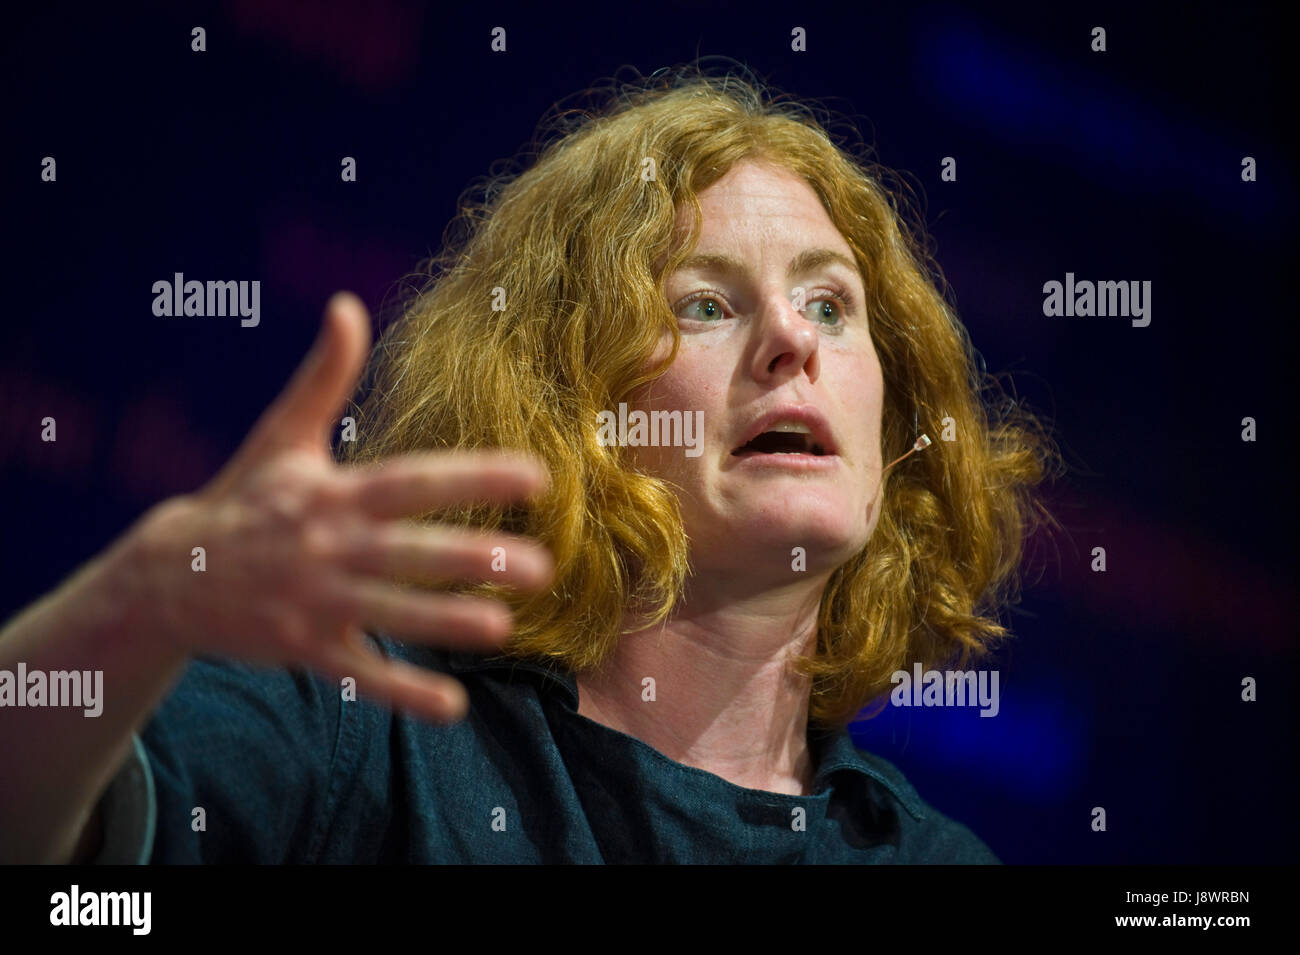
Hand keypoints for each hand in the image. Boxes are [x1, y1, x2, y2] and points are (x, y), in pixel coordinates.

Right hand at [132, 292, 552, 722]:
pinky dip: (403, 693)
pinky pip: (359, 674)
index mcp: (332, 494)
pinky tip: (453, 708)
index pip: (412, 481)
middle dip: (472, 559)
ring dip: (445, 623)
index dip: (473, 478)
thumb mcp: (281, 436)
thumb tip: (346, 305)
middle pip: (408, 552)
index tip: (536, 477)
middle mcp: (326, 547)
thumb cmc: (246, 498)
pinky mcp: (304, 649)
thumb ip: (323, 377)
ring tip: (503, 629)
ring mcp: (314, 602)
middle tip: (540, 567)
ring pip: (389, 614)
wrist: (169, 576)